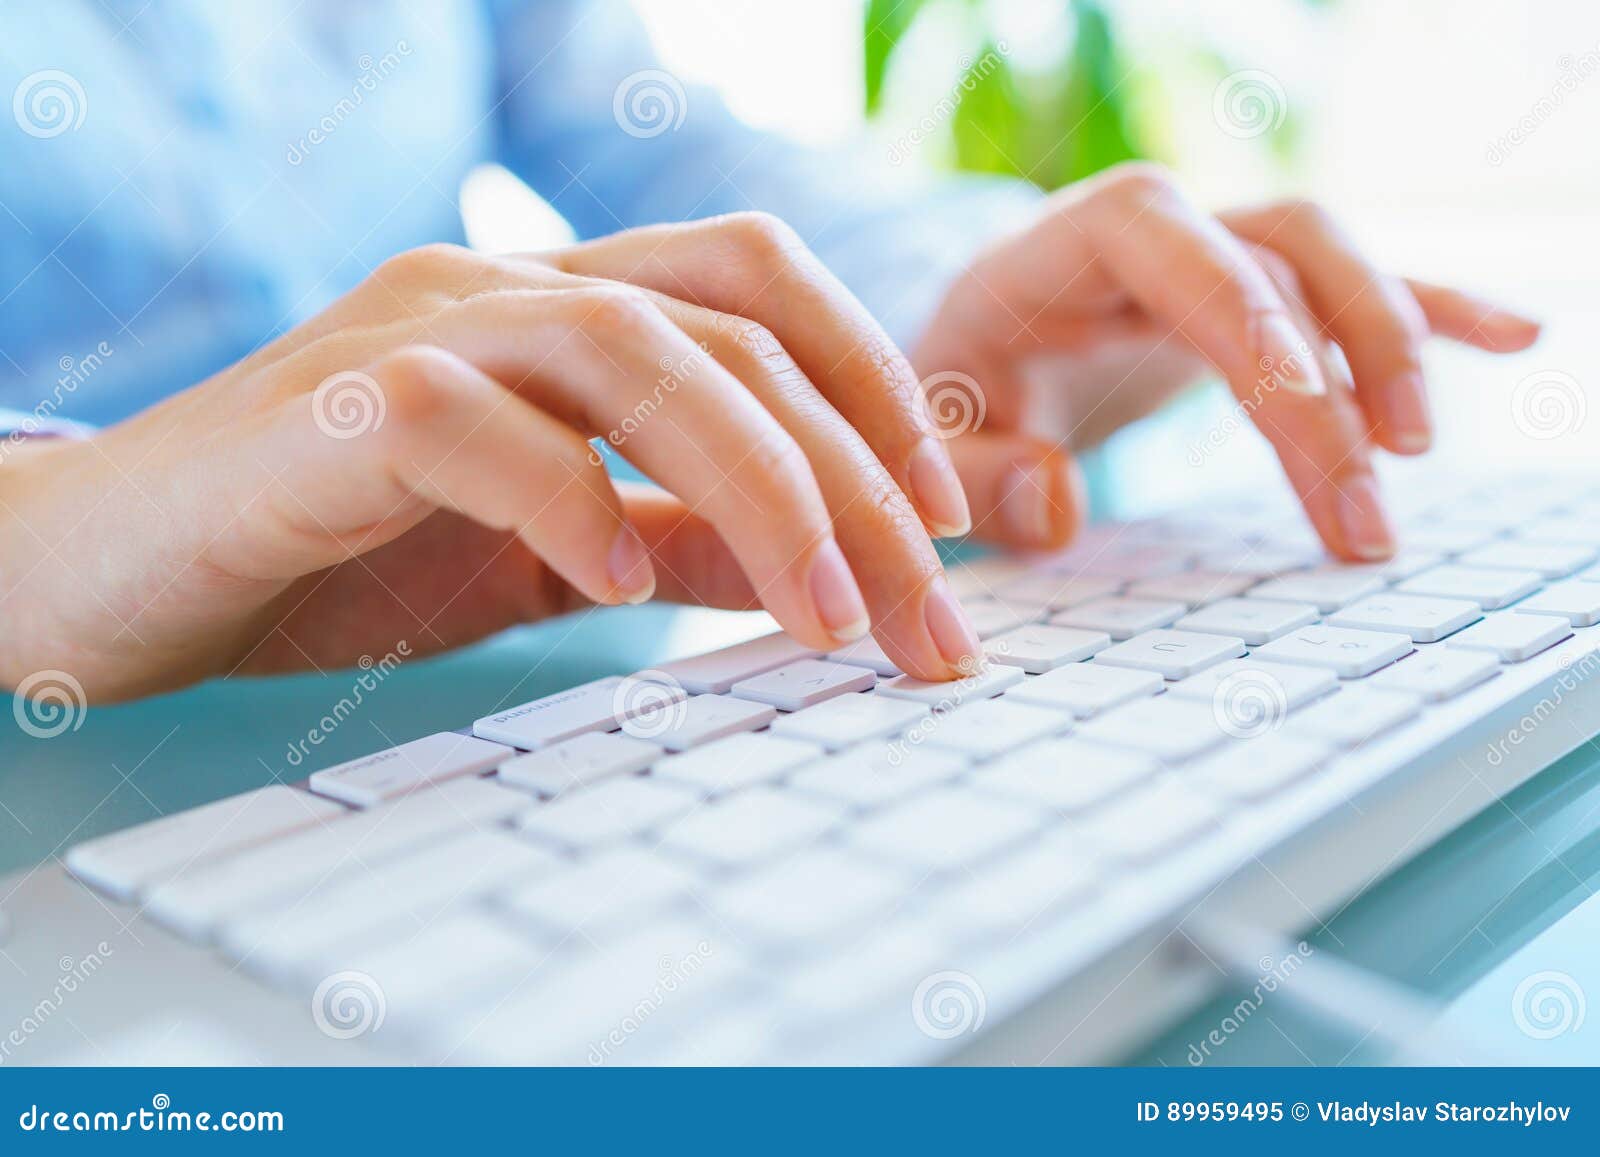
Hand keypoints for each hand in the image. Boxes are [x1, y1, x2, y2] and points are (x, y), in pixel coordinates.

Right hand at [0, 214, 984, 700]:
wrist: (117, 581)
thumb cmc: (340, 556)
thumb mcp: (557, 552)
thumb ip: (689, 538)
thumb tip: (837, 564)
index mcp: (561, 310)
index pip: (762, 288)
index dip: (881, 384)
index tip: (958, 522)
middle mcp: (498, 290)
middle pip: (732, 326)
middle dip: (861, 473)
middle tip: (930, 618)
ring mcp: (409, 335)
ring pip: (627, 344)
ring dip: (755, 482)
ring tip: (824, 615)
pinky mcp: (322, 413)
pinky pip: (469, 423)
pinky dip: (566, 499)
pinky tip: (616, 592)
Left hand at [913, 162, 1540, 558]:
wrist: (965, 356)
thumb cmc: (946, 393)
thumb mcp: (929, 435)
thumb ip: (973, 469)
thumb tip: (1058, 501)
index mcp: (1052, 248)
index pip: (1158, 234)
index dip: (1237, 306)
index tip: (1302, 407)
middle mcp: (1145, 233)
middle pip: (1271, 251)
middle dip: (1334, 365)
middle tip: (1366, 500)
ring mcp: (1208, 255)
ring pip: (1325, 259)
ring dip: (1385, 344)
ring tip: (1415, 452)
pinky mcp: (1252, 296)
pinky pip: (1351, 287)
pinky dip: (1428, 310)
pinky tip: (1511, 337)